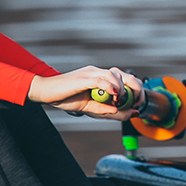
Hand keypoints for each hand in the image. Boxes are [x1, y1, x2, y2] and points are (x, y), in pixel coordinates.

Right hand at [29, 66, 144, 119]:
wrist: (47, 93)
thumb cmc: (68, 99)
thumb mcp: (93, 109)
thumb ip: (111, 111)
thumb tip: (131, 113)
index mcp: (102, 77)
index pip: (127, 78)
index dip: (137, 91)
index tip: (138, 104)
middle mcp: (98, 72)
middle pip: (126, 75)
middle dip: (136, 89)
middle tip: (136, 103)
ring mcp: (91, 73)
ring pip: (115, 75)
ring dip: (123, 90)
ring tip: (120, 102)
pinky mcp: (84, 78)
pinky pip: (101, 79)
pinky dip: (111, 88)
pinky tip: (113, 97)